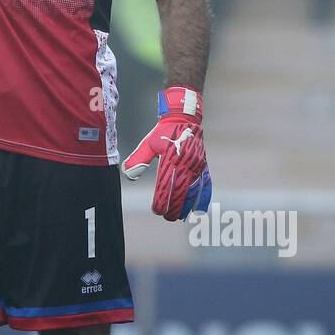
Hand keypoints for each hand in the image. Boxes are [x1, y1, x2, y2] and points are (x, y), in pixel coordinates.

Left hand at [122, 87, 211, 220]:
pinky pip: (205, 183)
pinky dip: (203, 197)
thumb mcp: (148, 142)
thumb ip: (139, 159)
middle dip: (174, 207)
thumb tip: (128, 175)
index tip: (156, 210)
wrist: (184, 117)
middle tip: (167, 217)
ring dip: (187, 205)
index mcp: (171, 159)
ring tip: (180, 216)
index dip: (162, 201)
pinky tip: (200, 208)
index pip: (166, 186)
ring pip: (194, 190)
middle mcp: (185, 163)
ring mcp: (196, 165)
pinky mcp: (203, 164)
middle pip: (181, 192)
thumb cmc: (163, 130)